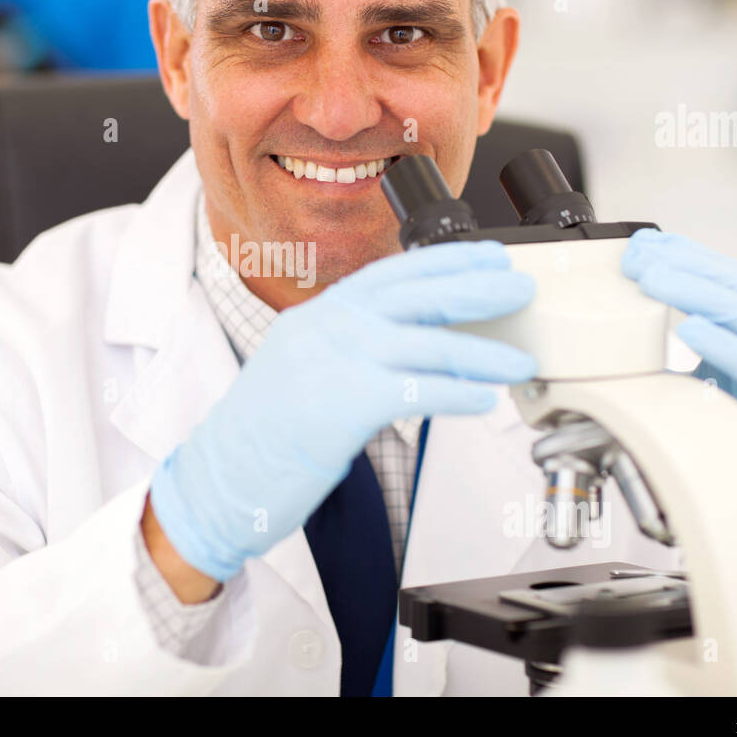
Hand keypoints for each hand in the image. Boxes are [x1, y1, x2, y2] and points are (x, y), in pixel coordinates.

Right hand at [148, 240, 537, 581]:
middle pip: (415, 294)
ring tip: (520, 361)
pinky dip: (454, 392)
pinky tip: (482, 399)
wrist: (217, 478)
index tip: (486, 258)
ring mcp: (331, 361)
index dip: (445, 263)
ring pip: (425, 343)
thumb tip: (416, 345)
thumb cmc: (262, 435)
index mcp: (319, 315)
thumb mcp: (304, 368)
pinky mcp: (340, 405)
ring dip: (480, 351)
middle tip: (519, 287)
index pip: (391, 274)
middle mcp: (326, 326)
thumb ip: (350, 349)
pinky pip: (413, 391)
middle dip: (474, 289)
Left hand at [621, 228, 736, 515]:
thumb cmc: (713, 445)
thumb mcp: (670, 392)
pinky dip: (725, 345)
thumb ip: (645, 365)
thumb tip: (582, 347)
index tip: (644, 242)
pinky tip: (691, 329)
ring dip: (699, 292)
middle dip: (687, 265)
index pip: (724, 280)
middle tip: (639, 257)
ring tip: (655, 280)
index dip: (688, 255)